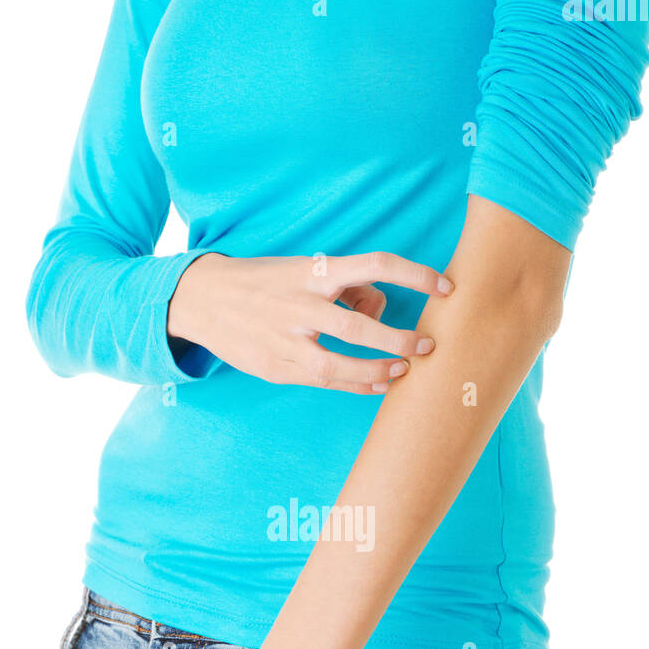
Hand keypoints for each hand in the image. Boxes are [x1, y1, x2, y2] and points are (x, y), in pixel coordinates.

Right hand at [167, 251, 453, 394]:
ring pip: (342, 363)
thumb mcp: (304, 270)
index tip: (446, 286)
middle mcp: (301, 304)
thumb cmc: (266, 282)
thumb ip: (344, 288)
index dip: (414, 275)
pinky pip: (325, 380)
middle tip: (428, 346)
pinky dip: (356, 383)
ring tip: (403, 370)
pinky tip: (376, 384)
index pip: (375, 265)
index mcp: (313, 272)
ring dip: (379, 369)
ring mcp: (287, 340)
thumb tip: (379, 311)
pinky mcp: (276, 367)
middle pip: (361, 326)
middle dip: (400, 340)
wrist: (202, 299)